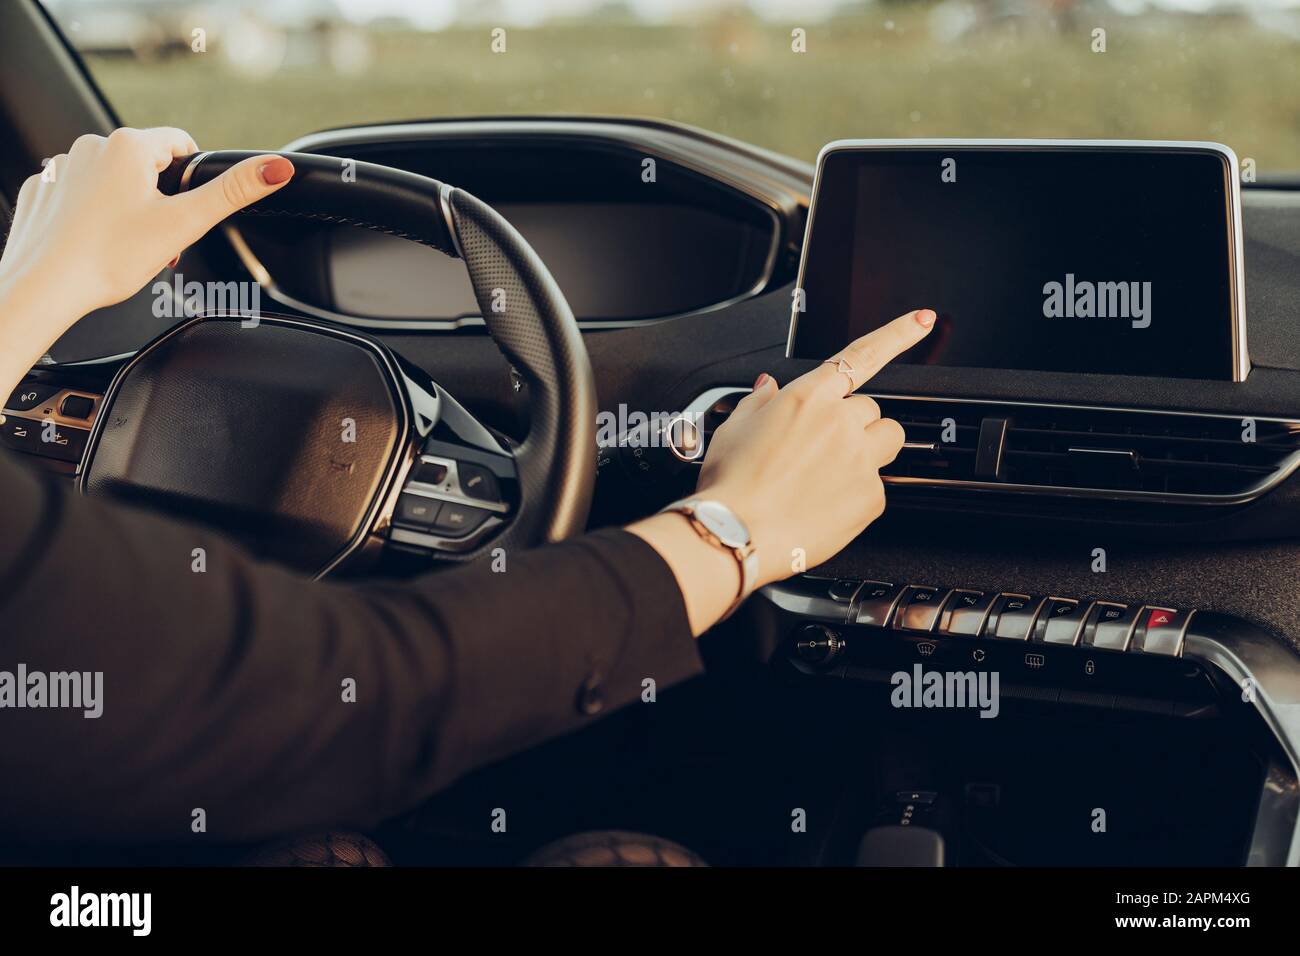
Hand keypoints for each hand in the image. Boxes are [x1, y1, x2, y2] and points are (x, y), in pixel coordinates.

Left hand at [0, 127, 293, 396]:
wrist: (46, 287)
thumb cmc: (109, 258)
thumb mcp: (185, 223)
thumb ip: (233, 192)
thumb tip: (276, 168)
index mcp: (128, 146)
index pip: (180, 145)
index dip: (191, 182)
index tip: (183, 214)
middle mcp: (90, 147)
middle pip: (146, 167)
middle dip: (160, 202)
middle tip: (158, 241)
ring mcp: (61, 168)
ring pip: (113, 182)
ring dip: (128, 210)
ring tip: (126, 247)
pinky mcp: (42, 191)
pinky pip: (79, 196)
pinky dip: (91, 217)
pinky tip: (94, 243)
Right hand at [696, 308, 935, 588]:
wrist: (736, 536)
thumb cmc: (730, 486)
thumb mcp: (733, 428)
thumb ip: (760, 401)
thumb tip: (769, 386)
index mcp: (808, 397)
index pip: (862, 355)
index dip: (898, 334)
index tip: (922, 320)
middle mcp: (840, 421)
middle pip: (870, 409)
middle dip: (852, 424)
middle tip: (820, 451)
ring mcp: (859, 458)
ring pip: (886, 440)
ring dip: (868, 449)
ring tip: (831, 474)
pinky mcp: (871, 496)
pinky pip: (877, 485)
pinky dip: (856, 493)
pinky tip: (824, 505)